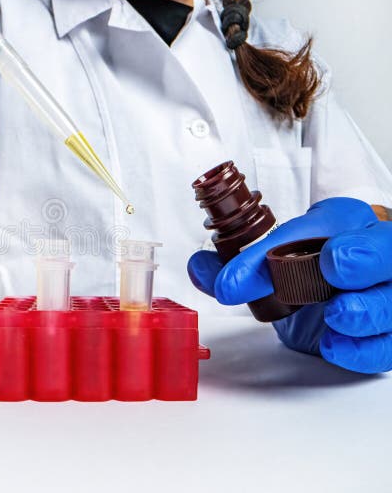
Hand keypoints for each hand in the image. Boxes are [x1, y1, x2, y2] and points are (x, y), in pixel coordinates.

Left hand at [188, 197, 391, 373]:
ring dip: (366, 307)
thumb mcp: (272, 265)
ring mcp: (388, 291)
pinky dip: (365, 349)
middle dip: (359, 256)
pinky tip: (337, 346)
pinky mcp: (391, 331)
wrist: (337, 298)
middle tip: (332, 268)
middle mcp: (374, 251)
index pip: (314, 227)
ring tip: (336, 315)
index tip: (235, 280)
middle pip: (384, 247)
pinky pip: (390, 344)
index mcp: (341, 223)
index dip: (273, 251)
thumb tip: (199, 269)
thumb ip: (234, 267)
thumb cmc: (308, 272)